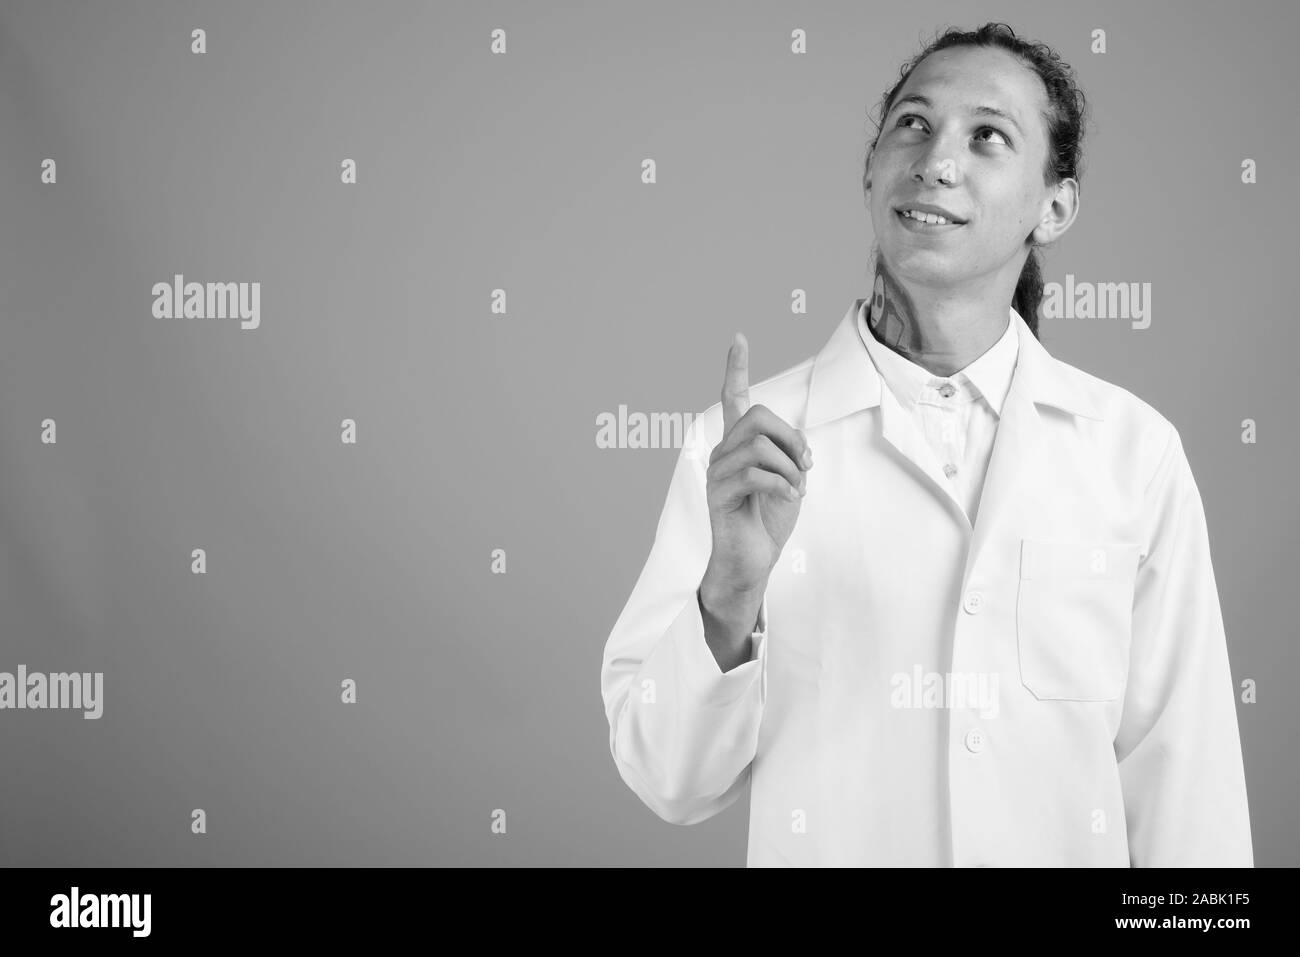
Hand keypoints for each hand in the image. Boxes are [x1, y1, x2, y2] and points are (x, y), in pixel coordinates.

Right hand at [702, 333, 811, 601]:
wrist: (751, 561)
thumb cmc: (767, 521)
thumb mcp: (789, 480)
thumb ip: (789, 455)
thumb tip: (797, 448)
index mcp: (738, 445)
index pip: (733, 399)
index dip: (735, 368)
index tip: (738, 338)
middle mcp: (722, 453)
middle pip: (758, 418)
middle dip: (791, 438)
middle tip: (806, 465)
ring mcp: (717, 473)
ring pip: (759, 446)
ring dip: (790, 466)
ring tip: (797, 488)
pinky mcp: (719, 496)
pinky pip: (754, 474)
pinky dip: (782, 484)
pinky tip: (789, 497)